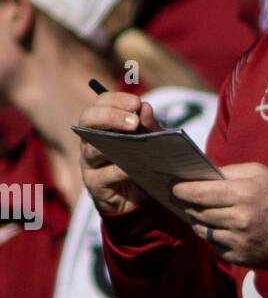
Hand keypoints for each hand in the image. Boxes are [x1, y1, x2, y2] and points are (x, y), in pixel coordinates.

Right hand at [79, 91, 160, 216]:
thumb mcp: (149, 141)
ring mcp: (88, 162)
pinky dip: (119, 170)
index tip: (136, 102)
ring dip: (114, 143)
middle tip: (134, 121)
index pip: (101, 103)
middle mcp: (89, 139)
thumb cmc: (140, 161)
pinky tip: (133, 167)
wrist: (136, 198)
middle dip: (110, 116)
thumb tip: (146, 108)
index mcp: (102, 124)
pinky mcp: (94, 183)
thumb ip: (149, 126)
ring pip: (92, 148)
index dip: (116, 99)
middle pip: (88, 120)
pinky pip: (104, 175)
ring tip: (136, 141)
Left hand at [172, 162, 267, 268]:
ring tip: (200, 215)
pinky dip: (212, 238)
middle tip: (184, 200)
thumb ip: (230, 172)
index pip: (199, 192)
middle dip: (189, 205)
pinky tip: (218, 230)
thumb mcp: (260, 173)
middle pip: (198, 213)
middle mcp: (237, 219)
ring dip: (198, 222)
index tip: (175, 188)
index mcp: (242, 194)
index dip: (182, 190)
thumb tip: (204, 175)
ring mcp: (238, 241)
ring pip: (203, 231)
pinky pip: (215, 247)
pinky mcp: (240, 257)